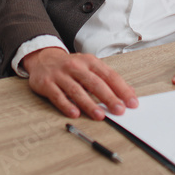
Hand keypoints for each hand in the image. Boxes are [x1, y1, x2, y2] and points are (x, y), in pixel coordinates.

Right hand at [23, 47, 138, 119]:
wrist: (42, 59)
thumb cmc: (70, 66)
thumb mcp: (90, 67)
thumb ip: (108, 79)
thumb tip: (129, 92)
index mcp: (90, 62)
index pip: (109, 76)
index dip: (122, 89)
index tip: (131, 102)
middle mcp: (76, 67)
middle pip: (95, 83)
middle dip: (108, 97)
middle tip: (119, 110)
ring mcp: (61, 75)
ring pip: (77, 90)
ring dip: (89, 104)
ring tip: (100, 115)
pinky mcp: (47, 84)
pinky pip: (57, 96)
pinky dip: (66, 105)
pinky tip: (75, 113)